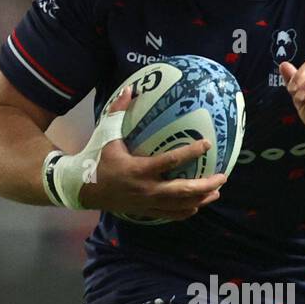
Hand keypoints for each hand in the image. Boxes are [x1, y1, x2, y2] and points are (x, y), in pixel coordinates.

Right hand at [78, 86, 227, 219]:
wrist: (82, 188)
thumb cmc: (95, 158)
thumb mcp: (106, 133)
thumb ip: (118, 111)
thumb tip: (130, 88)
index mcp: (139, 169)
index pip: (172, 161)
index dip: (192, 152)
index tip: (208, 144)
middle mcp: (147, 189)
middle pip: (184, 190)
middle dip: (206, 184)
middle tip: (223, 176)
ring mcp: (147, 203)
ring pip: (181, 206)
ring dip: (201, 199)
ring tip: (217, 192)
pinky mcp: (145, 212)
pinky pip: (171, 215)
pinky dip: (186, 211)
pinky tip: (197, 205)